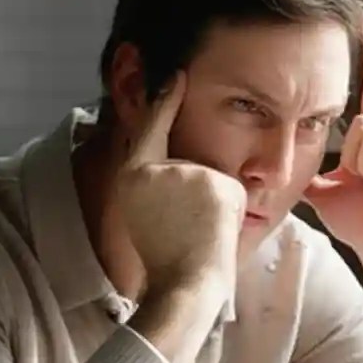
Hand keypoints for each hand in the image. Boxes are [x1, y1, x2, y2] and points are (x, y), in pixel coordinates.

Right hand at [111, 72, 245, 303]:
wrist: (186, 285)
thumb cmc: (165, 261)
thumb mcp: (143, 216)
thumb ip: (157, 183)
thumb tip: (183, 167)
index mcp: (132, 175)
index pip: (150, 126)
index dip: (164, 101)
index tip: (177, 77)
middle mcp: (157, 168)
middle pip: (188, 167)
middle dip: (196, 197)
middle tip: (185, 231)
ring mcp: (189, 172)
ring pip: (210, 181)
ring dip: (212, 206)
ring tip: (198, 233)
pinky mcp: (218, 182)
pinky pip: (230, 191)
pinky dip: (229, 210)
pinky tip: (217, 229)